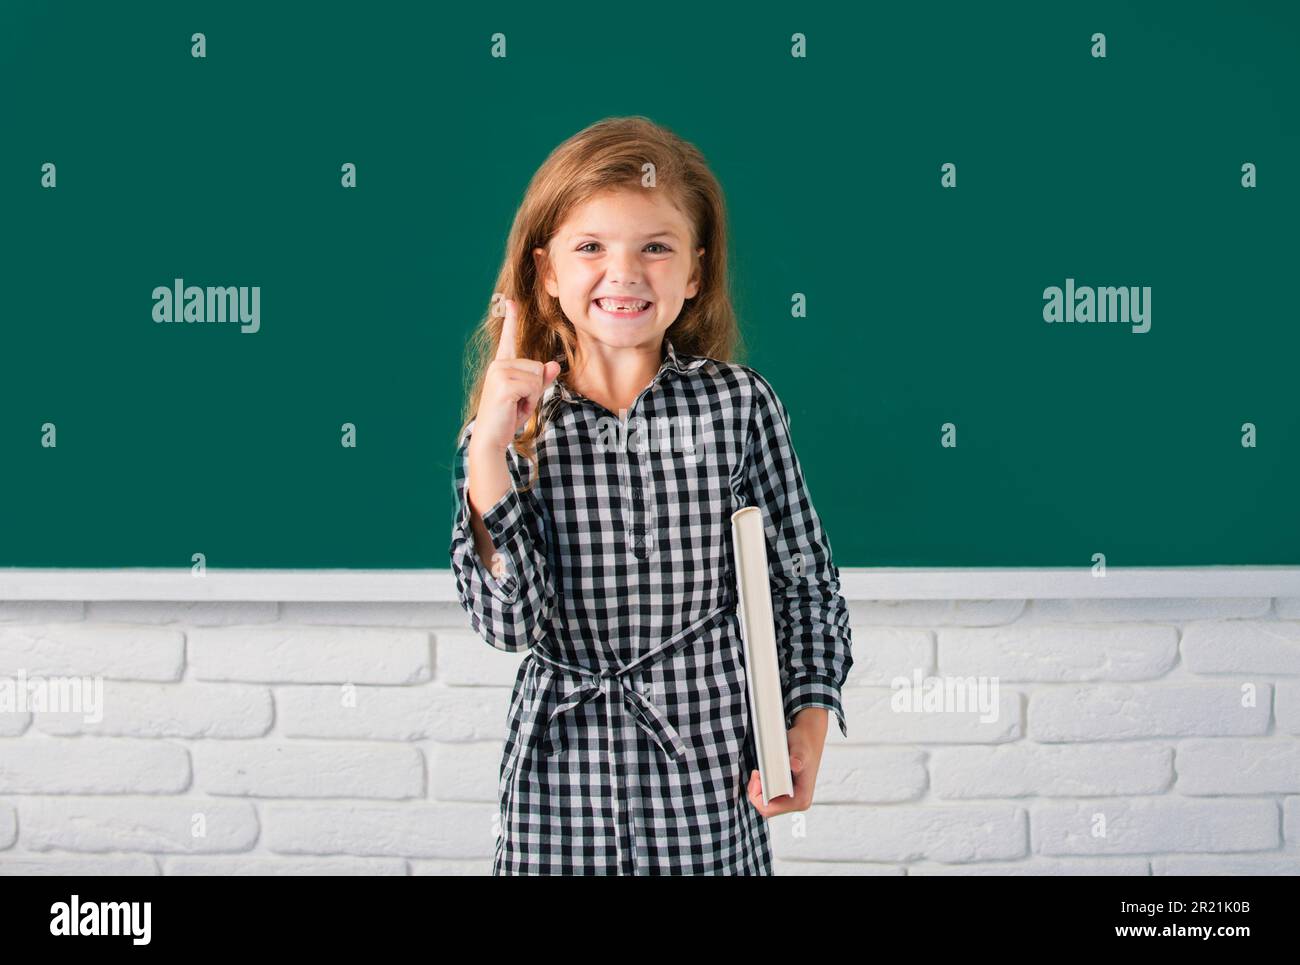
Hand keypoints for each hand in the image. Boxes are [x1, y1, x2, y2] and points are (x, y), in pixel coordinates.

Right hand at [470, 298, 560, 453]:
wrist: (491, 438)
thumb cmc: (508, 417)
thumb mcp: (528, 396)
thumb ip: (541, 379)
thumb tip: (553, 364)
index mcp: (502, 365)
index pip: (508, 339)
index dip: (512, 319)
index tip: (511, 302)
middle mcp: (498, 365)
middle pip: (538, 366)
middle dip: (536, 389)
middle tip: (519, 403)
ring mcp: (499, 373)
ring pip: (537, 376)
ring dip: (533, 396)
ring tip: (516, 406)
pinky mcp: (503, 384)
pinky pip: (533, 386)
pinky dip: (529, 402)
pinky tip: (515, 409)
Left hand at [746, 707, 827, 817]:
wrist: (807, 738)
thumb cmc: (804, 743)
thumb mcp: (800, 749)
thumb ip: (798, 758)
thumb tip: (796, 765)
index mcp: (801, 799)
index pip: (770, 809)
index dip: (758, 795)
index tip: (757, 776)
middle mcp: (797, 802)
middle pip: (766, 807)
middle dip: (757, 791)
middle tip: (756, 773)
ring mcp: (791, 798)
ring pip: (766, 802)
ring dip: (758, 787)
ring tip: (758, 772)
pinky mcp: (786, 792)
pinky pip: (768, 795)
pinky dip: (762, 785)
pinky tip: (763, 773)